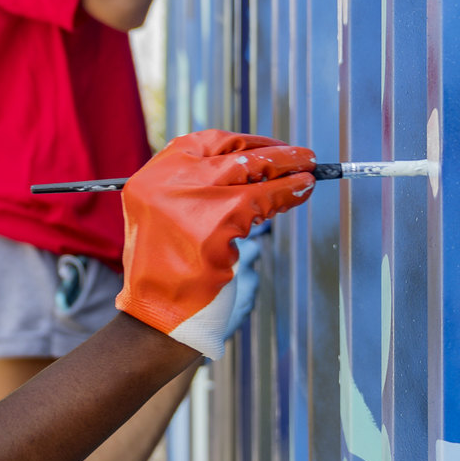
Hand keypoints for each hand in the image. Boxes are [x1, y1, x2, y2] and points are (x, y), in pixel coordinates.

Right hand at [114, 131, 314, 357]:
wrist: (158, 318)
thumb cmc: (169, 274)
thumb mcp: (172, 220)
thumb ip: (198, 192)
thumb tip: (256, 169)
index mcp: (150, 178)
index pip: (200, 143)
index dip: (241, 142)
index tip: (267, 147)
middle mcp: (164, 182)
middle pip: (230, 154)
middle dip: (273, 153)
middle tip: (302, 157)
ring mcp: (187, 200)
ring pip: (250, 171)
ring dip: (287, 167)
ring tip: (309, 172)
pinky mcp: (214, 222)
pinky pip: (262, 199)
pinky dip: (288, 193)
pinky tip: (301, 191)